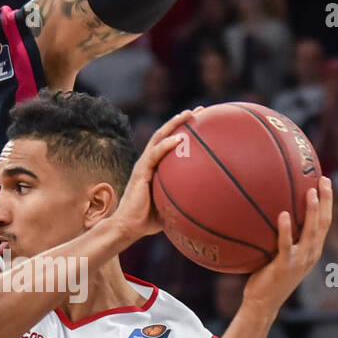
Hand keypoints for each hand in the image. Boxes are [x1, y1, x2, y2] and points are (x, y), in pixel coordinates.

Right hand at [113, 109, 198, 246]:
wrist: (128, 227)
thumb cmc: (149, 219)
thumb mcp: (171, 205)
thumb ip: (184, 197)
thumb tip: (208, 201)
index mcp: (155, 166)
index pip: (170, 141)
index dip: (184, 129)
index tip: (202, 121)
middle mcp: (149, 161)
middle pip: (165, 133)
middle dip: (182, 119)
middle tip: (200, 110)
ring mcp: (144, 165)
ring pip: (159, 137)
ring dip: (174, 124)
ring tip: (190, 114)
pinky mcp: (140, 172)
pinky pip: (155, 155)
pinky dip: (167, 145)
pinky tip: (180, 138)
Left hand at [242, 177, 333, 317]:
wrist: (263, 303)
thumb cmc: (267, 277)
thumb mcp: (279, 254)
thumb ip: (281, 236)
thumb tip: (271, 211)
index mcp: (312, 250)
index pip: (325, 222)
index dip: (327, 202)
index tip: (325, 182)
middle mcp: (310, 254)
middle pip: (323, 223)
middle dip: (326, 200)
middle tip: (323, 180)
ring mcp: (299, 261)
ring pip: (310, 232)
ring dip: (312, 212)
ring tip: (310, 192)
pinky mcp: (284, 266)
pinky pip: (286, 245)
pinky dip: (286, 230)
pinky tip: (284, 215)